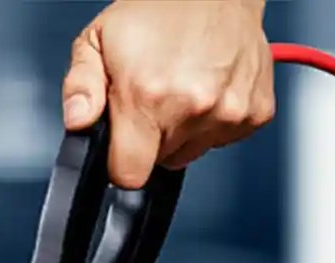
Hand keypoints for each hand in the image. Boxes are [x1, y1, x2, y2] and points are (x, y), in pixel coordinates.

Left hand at [62, 0, 273, 188]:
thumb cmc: (157, 11)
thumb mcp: (97, 40)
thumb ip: (80, 87)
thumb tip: (78, 122)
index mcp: (148, 95)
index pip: (129, 175)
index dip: (120, 163)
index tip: (122, 147)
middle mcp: (193, 105)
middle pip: (161, 162)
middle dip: (151, 139)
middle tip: (153, 98)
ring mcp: (229, 111)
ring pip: (192, 151)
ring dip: (183, 129)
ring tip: (180, 88)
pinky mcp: (256, 113)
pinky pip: (223, 139)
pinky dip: (213, 121)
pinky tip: (207, 88)